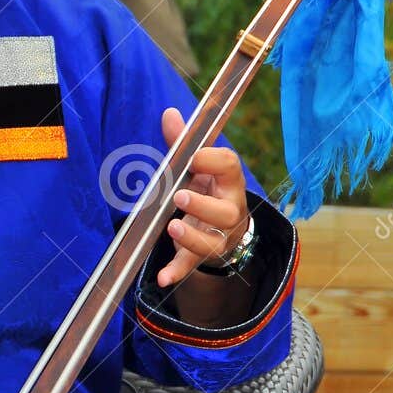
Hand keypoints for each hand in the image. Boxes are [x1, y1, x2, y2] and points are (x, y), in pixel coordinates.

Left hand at [156, 107, 249, 288]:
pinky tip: (162, 278)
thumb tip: (168, 114)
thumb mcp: (198, 166)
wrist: (224, 227)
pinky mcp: (203, 256)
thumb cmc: (209, 187)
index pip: (230, 167)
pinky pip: (192, 266)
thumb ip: (183, 143)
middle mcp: (229, 210)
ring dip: (191, 237)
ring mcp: (218, 237)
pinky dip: (177, 272)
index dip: (213, 162)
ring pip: (211, 242)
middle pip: (225, 212)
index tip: (194, 158)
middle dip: (203, 205)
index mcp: (228, 180)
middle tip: (179, 196)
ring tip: (172, 228)